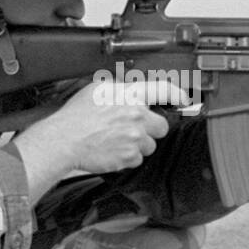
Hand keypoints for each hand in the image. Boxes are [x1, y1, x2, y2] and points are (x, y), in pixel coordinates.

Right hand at [16, 77, 187, 177]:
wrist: (65, 139)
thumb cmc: (77, 115)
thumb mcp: (98, 89)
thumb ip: (120, 89)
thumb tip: (129, 91)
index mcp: (131, 96)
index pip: (164, 90)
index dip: (177, 95)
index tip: (183, 100)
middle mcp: (137, 116)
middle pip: (161, 126)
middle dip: (151, 129)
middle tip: (135, 129)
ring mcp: (135, 138)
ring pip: (149, 146)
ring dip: (138, 145)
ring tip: (117, 140)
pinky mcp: (129, 157)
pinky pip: (137, 160)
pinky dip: (127, 158)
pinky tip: (112, 150)